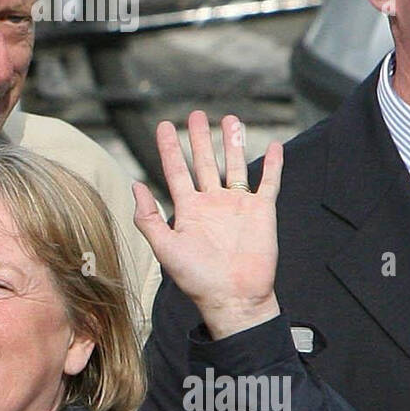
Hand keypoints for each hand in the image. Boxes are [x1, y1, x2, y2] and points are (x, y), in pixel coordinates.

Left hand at [132, 112, 282, 339]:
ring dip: (233, 142)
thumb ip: (148, 218)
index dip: (170, 149)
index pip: (176, 172)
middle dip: (200, 139)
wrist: (233, 296)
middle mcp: (212, 204)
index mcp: (188, 211)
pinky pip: (269, 182)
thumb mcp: (165, 248)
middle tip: (197, 114)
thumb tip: (135, 186)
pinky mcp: (262, 211)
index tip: (164, 126)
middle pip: (204, 162)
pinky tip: (274, 144)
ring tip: (229, 119)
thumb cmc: (197, 278)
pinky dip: (273, 163)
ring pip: (235, 165)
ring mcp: (237, 205)